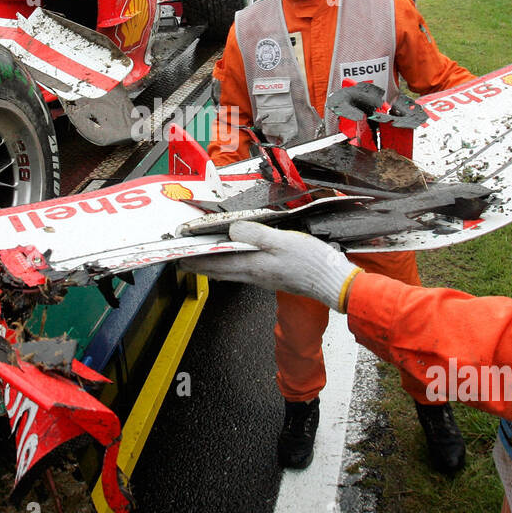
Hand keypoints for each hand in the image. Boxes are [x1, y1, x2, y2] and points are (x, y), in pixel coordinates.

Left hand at [177, 221, 361, 310]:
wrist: (332, 282)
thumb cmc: (311, 263)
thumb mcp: (283, 242)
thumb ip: (256, 235)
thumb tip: (232, 230)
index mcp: (253, 266)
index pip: (216, 264)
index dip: (196, 260)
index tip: (180, 257)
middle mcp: (254, 275)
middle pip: (219, 271)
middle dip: (200, 265)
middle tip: (184, 260)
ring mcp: (262, 278)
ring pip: (230, 272)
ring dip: (214, 266)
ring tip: (202, 260)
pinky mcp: (271, 277)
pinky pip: (242, 272)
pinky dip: (230, 266)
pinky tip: (234, 260)